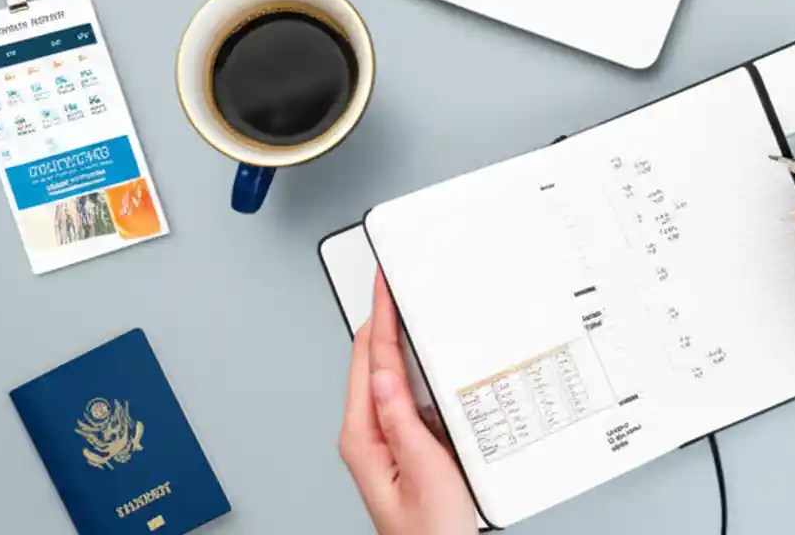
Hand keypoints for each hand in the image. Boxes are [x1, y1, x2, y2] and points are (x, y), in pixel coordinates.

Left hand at [339, 273, 477, 534]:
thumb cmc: (431, 531)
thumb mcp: (423, 469)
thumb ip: (402, 420)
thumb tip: (385, 372)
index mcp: (363, 437)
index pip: (369, 360)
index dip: (378, 316)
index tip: (382, 285)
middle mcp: (367, 435)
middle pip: (371, 362)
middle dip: (382, 320)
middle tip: (393, 284)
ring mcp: (383, 439)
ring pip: (387, 376)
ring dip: (397, 343)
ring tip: (406, 309)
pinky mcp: (401, 445)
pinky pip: (403, 395)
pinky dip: (412, 369)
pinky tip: (424, 359)